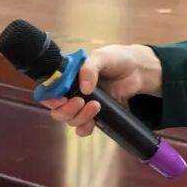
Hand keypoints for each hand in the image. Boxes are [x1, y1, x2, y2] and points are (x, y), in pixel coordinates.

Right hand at [43, 44, 161, 138]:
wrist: (138, 70)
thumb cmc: (116, 59)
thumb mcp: (101, 57)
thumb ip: (90, 69)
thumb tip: (84, 89)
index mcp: (68, 76)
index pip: (49, 91)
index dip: (51, 98)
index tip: (62, 98)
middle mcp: (72, 92)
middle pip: (57, 110)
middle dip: (67, 110)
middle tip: (81, 102)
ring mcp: (83, 105)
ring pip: (70, 120)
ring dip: (80, 117)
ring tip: (97, 106)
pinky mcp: (95, 115)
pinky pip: (83, 128)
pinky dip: (85, 128)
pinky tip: (93, 123)